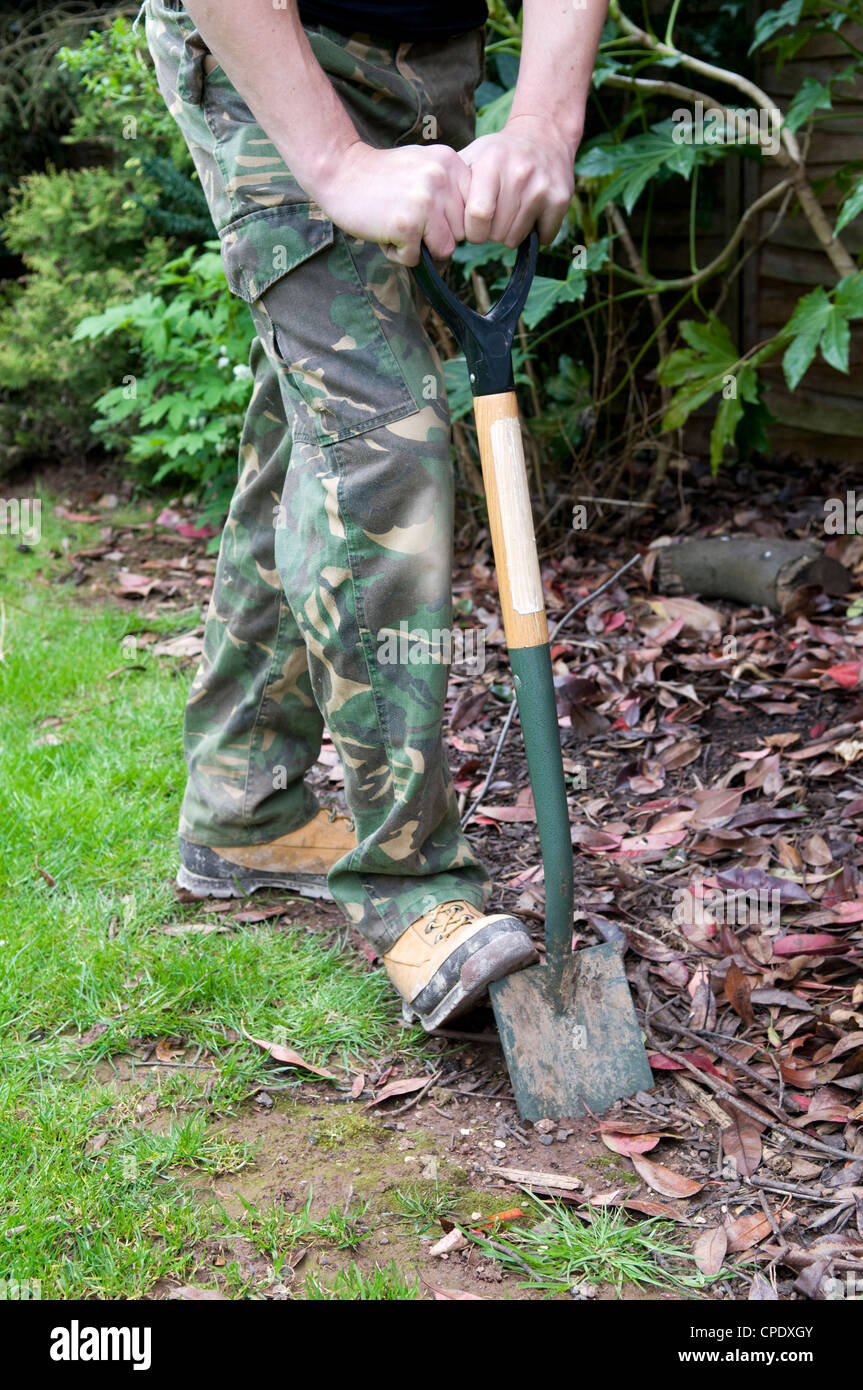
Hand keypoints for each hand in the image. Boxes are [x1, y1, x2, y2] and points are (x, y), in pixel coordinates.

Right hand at [310, 140, 469, 265]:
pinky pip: (416, 259)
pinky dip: (399, 254)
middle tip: (410, 219)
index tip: (433, 216)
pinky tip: (385, 232)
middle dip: (437, 236)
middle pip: (462, 233)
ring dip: (421, 248)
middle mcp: (443, 180)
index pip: (475, 211)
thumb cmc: (382, 175)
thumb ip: (450, 187)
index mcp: (452, 163)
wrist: (340, 171)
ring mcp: (426, 202)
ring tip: (399, 227)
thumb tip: (474, 224)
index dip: (454, 221)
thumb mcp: (425, 166)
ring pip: (445, 249)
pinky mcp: (408, 225)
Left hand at [460, 116, 577, 246]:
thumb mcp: (473, 156)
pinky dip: (535, 233)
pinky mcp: (561, 199)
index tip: (474, 226)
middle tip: (495, 215)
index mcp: (492, 163)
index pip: (479, 215)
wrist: (543, 135)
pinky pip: (542, 238)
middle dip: (490, 232)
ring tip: (512, 212)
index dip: (473, 230)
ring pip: (515, 239)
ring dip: (510, 234)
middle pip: (496, 233)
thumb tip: (433, 212)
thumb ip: (452, 183)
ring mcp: (542, 187)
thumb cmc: (499, 154)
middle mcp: (520, 173)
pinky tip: (532, 213)